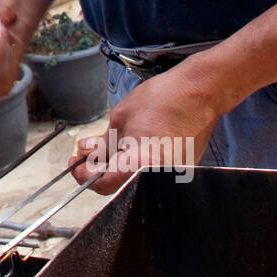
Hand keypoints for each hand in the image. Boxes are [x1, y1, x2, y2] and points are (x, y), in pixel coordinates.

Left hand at [68, 64, 220, 194]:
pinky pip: (150, 171)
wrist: (201, 92)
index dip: (84, 175)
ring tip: (113, 141)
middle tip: (88, 153)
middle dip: (99, 169)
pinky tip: (133, 142)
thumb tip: (86, 152)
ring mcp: (172, 175)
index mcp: (140, 164)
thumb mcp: (122, 117)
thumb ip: (103, 141)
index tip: (75, 164)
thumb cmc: (164, 99)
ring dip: (118, 164)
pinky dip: (136, 161)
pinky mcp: (180, 169)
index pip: (104, 184)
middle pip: (119, 184)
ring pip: (134, 177)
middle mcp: (158, 176)